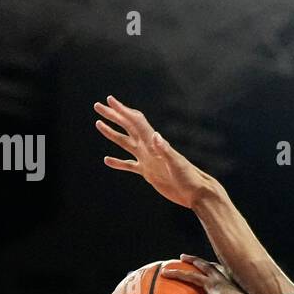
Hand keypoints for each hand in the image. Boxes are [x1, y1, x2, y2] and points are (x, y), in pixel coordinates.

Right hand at [94, 95, 216, 208]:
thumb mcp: (176, 163)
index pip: (135, 122)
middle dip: (113, 116)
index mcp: (154, 143)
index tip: (109, 100)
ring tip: (98, 124)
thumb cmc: (189, 177)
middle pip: (127, 127)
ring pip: (125, 143)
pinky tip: (107, 160)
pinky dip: (118, 163)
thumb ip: (165, 150)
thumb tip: (155, 135)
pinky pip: (129, 165)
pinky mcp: (148, 173)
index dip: (122, 110)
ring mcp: (147, 160)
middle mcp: (149, 148)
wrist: (195, 193)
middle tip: (98, 106)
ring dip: (112, 134)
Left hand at [162, 255, 252, 293]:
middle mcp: (227, 287)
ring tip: (179, 260)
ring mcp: (220, 283)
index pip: (226, 289)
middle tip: (194, 264)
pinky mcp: (213, 283)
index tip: (213, 285)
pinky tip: (165, 272)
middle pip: (215, 272)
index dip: (219, 285)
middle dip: (204, 267)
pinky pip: (191, 275)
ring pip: (203, 268)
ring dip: (192, 262)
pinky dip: (178, 273)